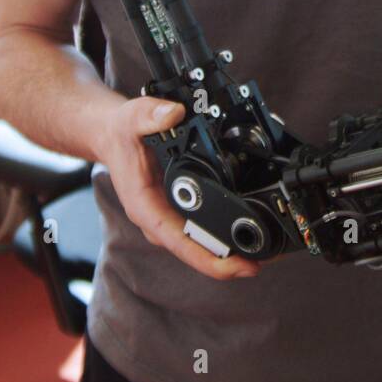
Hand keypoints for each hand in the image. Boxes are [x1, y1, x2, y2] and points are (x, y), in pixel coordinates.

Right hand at [95, 95, 259, 280]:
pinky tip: (251, 229)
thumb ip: (150, 115)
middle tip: (268, 260)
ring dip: (233, 250)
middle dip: (232, 261)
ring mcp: (171, 219)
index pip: (181, 244)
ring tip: (268, 250)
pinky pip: (205, 229)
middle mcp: (160, 221)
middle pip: (199, 253)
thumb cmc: (121, 134)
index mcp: (147, 210)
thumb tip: (173, 114)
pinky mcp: (181, 212)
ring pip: (204, 244)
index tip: (241, 267)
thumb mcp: (131, 119)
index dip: (212, 261)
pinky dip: (227, 233)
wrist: (114, 136)